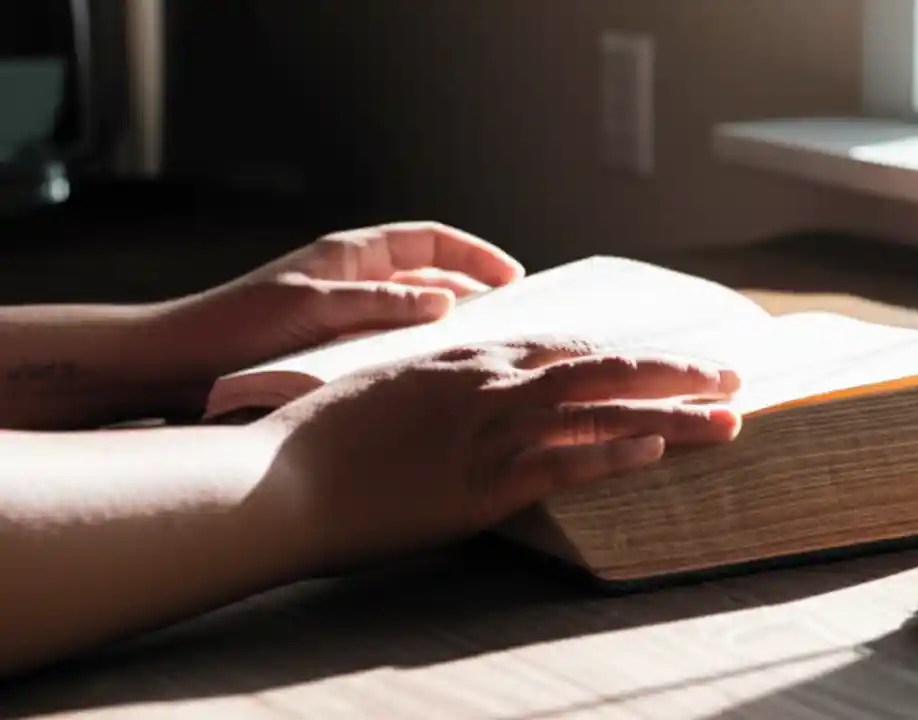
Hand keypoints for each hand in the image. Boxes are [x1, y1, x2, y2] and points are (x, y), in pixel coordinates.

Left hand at [160, 221, 524, 381]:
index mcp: (351, 255)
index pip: (431, 241)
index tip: (514, 279)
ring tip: (486, 355)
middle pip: (431, 278)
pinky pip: (393, 348)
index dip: (475, 256)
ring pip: (415, 317)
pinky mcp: (335, 353)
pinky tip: (434, 382)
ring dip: (449, 331)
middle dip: (474, 294)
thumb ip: (381, 303)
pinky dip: (419, 358)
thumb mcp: (315, 307)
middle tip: (514, 322)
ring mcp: (347, 318)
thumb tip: (445, 303)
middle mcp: (354, 282)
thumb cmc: (237, 325)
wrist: (177, 365)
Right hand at [262, 339, 742, 572]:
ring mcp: (488, 433)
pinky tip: (659, 447)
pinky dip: (615, 453)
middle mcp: (490, 383)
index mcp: (469, 358)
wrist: (276, 480)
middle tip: (730, 375)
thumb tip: (482, 386)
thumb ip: (446, 383)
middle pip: (604, 368)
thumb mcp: (391, 386)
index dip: (627, 354)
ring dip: (674, 412)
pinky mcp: (481, 487)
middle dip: (674, 370)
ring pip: (602, 411)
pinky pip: (563, 464)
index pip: (569, 347)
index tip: (669, 359)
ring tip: (729, 416)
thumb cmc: (323, 437)